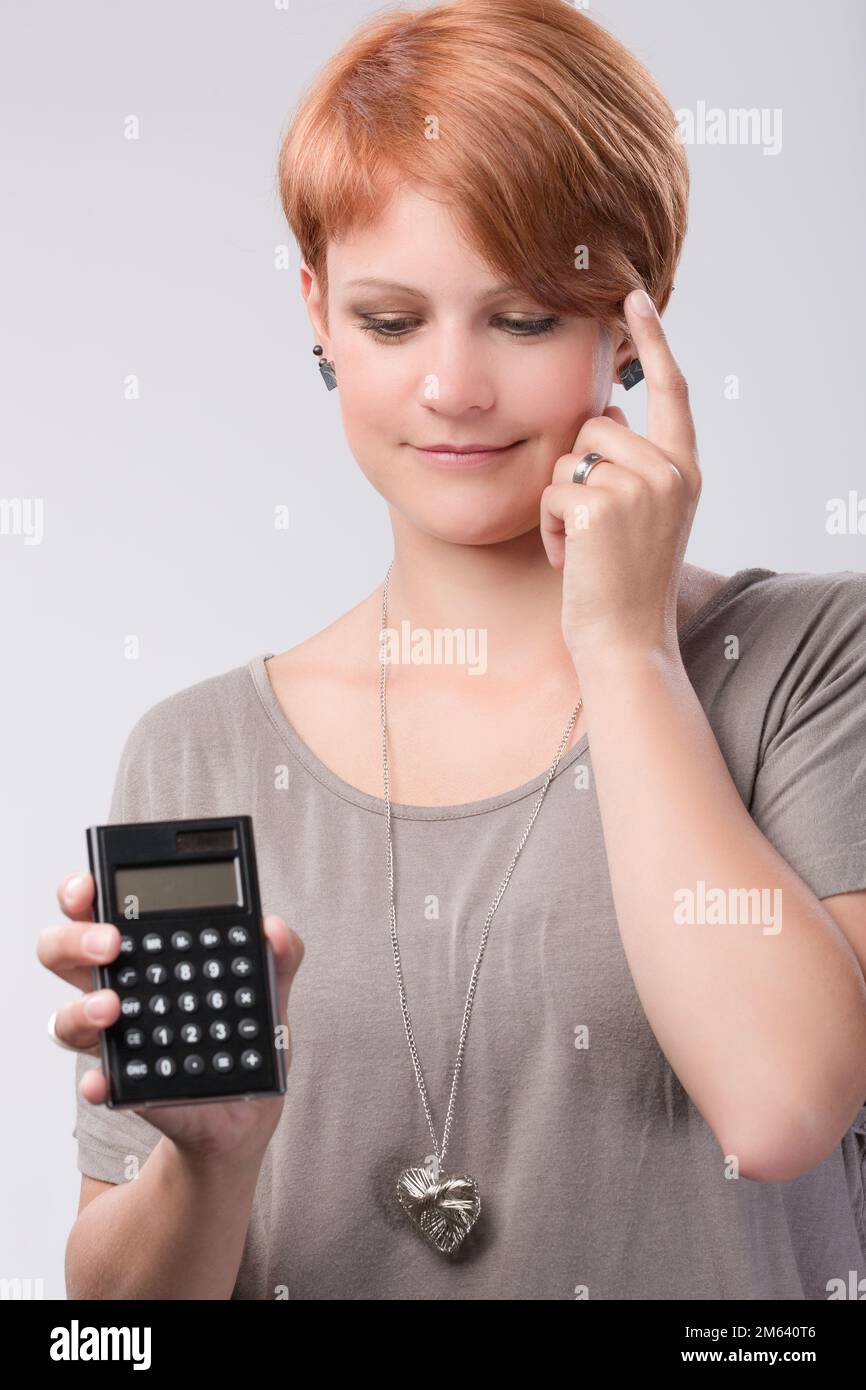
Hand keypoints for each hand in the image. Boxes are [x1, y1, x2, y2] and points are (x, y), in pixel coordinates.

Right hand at [38, 870, 304, 1164]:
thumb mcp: (270, 991)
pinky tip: (105, 1082)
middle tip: (111, 943)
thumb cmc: (244, 1037)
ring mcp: (117, 1040)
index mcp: (146, 955)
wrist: (248, 1112)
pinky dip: (98, 1083)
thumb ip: (278, 956)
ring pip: (66, 1018)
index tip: (90, 885)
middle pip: (62, 954)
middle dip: (74, 939)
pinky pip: (100, 1084)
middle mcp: (118, 991)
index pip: (98, 912)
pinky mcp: (128, 1088)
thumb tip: (275, 929)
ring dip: (82, 1009)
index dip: (81, 893)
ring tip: (112, 1009)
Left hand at [539, 289, 701, 668]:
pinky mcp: (602, 506)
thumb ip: (633, 462)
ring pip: (568, 457)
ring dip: (561, 501)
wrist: (626, 643)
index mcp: (685, 468)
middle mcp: (671, 470)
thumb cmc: (624, 584)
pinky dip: (548, 527)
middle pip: (596, 425)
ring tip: (584, 546)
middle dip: (577, 470)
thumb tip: (609, 413)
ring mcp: (641, 487)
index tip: (631, 296)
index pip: (671, 389)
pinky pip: (550, 490)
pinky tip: (570, 559)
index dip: (651, 341)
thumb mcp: (643, 516)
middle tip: (594, 528)